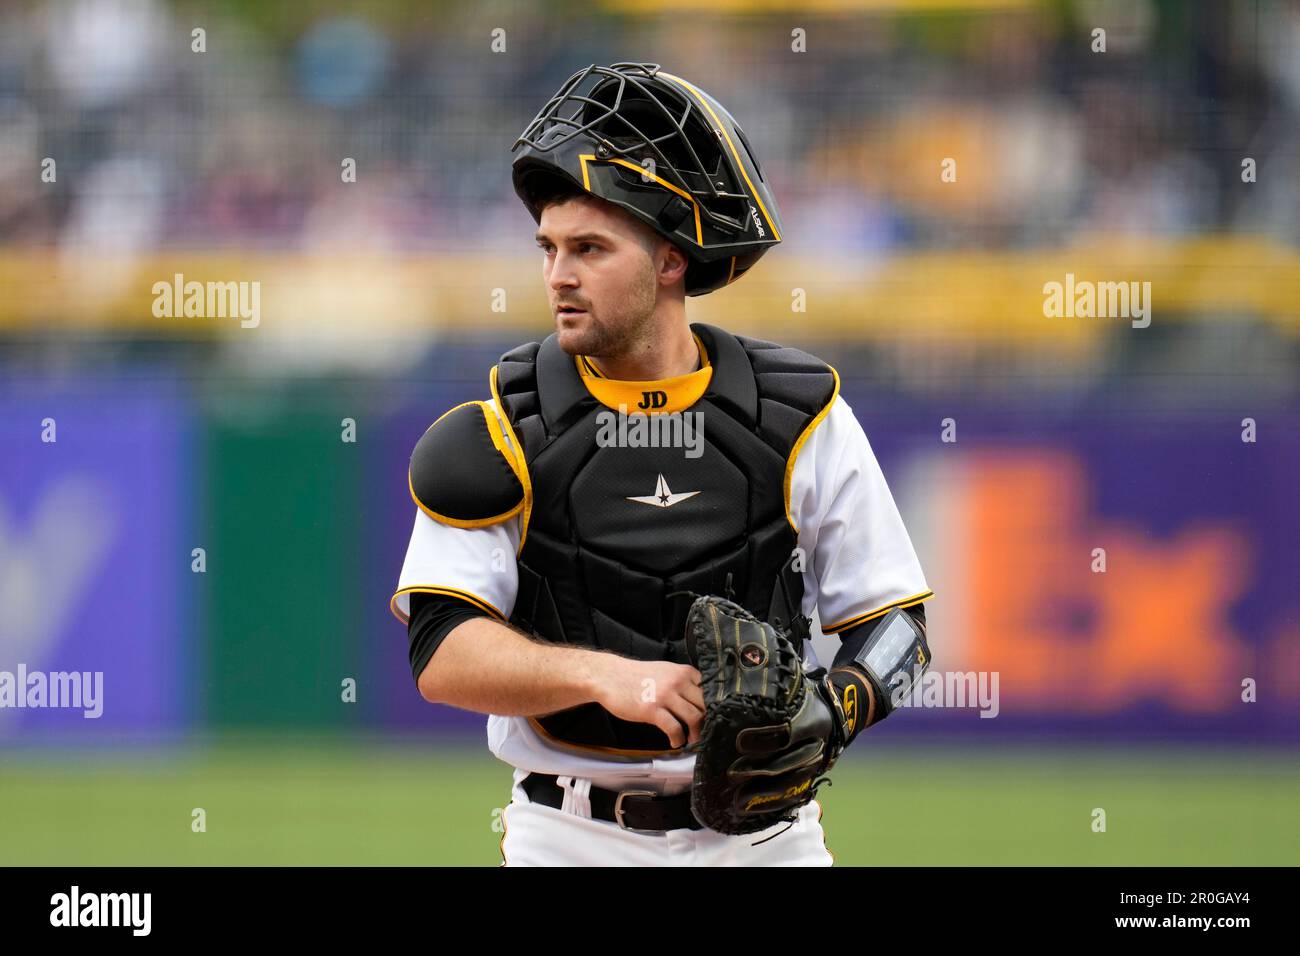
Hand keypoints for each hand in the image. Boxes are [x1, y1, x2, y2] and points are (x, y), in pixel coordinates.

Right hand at [589, 654, 704, 749]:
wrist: (609, 676)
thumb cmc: (636, 676)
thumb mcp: (665, 671)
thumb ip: (682, 682)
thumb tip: (700, 701)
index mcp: (683, 671)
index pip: (710, 690)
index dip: (713, 707)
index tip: (711, 718)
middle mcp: (678, 681)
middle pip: (706, 705)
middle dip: (707, 722)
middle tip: (702, 733)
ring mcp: (665, 695)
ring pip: (695, 718)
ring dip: (696, 734)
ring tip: (690, 740)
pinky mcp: (652, 710)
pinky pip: (675, 728)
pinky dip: (678, 739)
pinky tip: (674, 742)